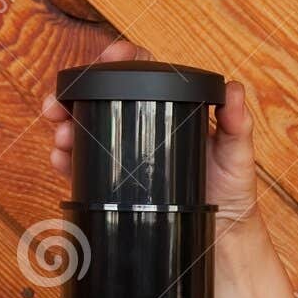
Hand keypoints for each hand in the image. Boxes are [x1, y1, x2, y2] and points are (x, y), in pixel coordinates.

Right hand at [39, 37, 259, 216]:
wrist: (222, 238)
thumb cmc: (232, 192)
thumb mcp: (238, 154)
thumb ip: (237, 123)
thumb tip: (233, 90)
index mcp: (171, 110)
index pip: (142, 74)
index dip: (121, 60)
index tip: (109, 58)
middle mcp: (145, 129)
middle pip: (102, 98)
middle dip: (74, 94)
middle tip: (60, 104)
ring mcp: (128, 156)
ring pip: (87, 130)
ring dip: (65, 126)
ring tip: (61, 134)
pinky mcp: (117, 186)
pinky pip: (85, 168)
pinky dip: (67, 161)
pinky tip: (62, 159)